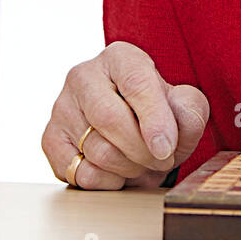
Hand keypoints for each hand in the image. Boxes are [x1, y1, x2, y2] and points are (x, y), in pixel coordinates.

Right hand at [41, 41, 209, 189]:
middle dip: (143, 150)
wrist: (133, 129)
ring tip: (144, 164)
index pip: (136, 83)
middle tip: (163, 160)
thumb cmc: (160, 113)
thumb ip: (190, 110)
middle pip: (110, 119)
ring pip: (96, 150)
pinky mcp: (50, 139)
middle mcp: (83, 76)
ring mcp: (61, 107)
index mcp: (120, 57)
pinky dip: (108, 182)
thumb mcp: (186, 106)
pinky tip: (120, 172)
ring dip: (130, 168)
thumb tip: (173, 126)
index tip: (167, 148)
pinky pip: (79, 172)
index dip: (154, 120)